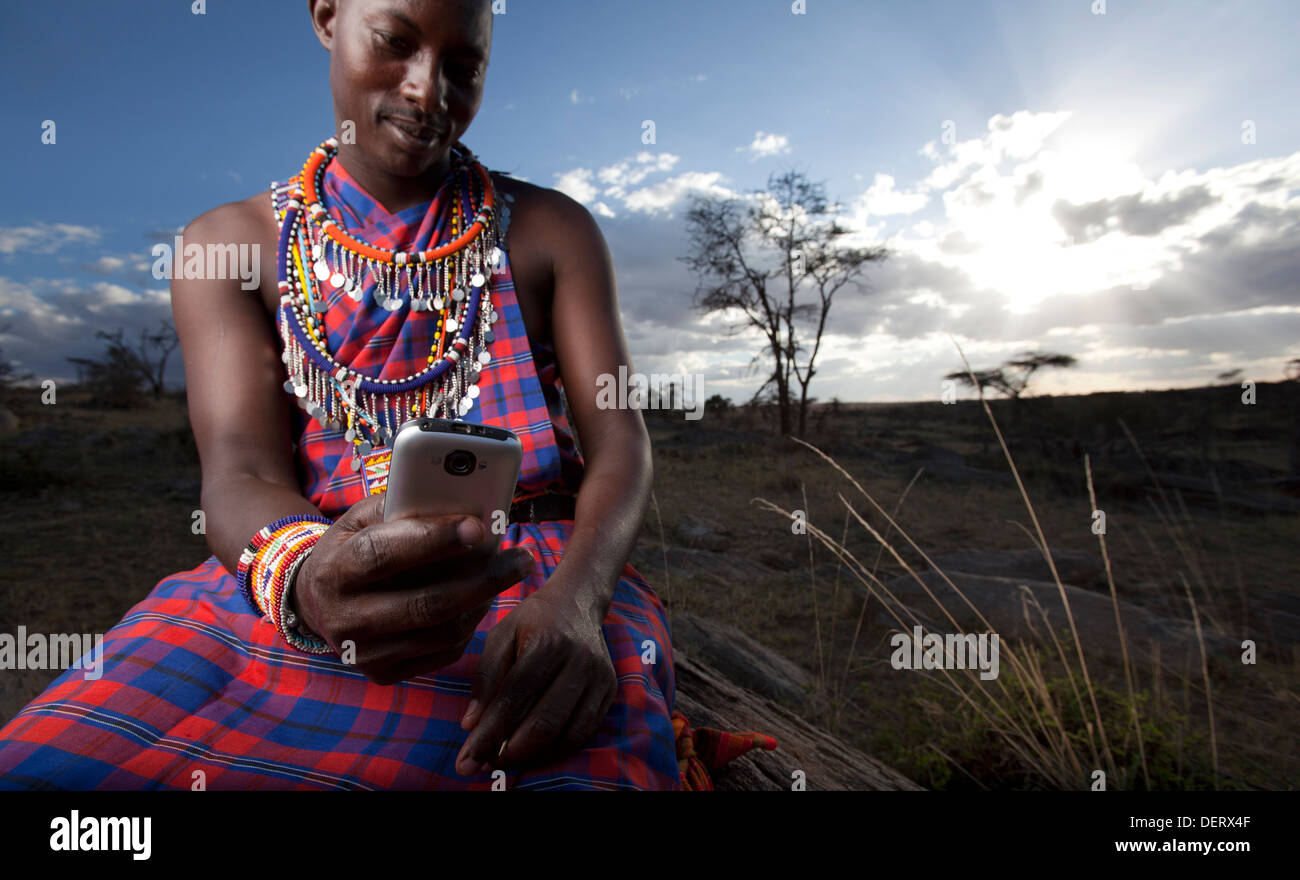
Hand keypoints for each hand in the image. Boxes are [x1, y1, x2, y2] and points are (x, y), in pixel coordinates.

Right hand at [290, 492, 535, 684]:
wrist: (314, 603)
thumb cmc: (351, 547)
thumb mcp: (361, 519)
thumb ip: (402, 509)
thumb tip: (462, 504)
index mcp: (334, 570)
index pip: (384, 554)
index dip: (433, 540)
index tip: (478, 527)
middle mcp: (344, 618)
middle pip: (426, 604)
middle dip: (483, 579)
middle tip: (522, 558)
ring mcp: (363, 653)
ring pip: (442, 632)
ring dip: (483, 600)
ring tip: (505, 573)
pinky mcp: (383, 674)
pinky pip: (443, 652)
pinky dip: (471, 623)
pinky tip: (482, 599)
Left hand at [455, 584, 615, 775]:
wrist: (577, 603)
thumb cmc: (532, 621)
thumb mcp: (500, 635)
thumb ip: (485, 678)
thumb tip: (471, 724)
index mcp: (548, 643)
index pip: (515, 697)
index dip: (490, 733)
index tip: (466, 759)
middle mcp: (579, 661)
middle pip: (544, 722)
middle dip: (510, 752)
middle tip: (484, 765)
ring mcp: (599, 677)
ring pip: (568, 734)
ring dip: (534, 756)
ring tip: (505, 760)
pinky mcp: (610, 690)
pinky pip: (585, 733)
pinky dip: (558, 750)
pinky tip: (534, 752)